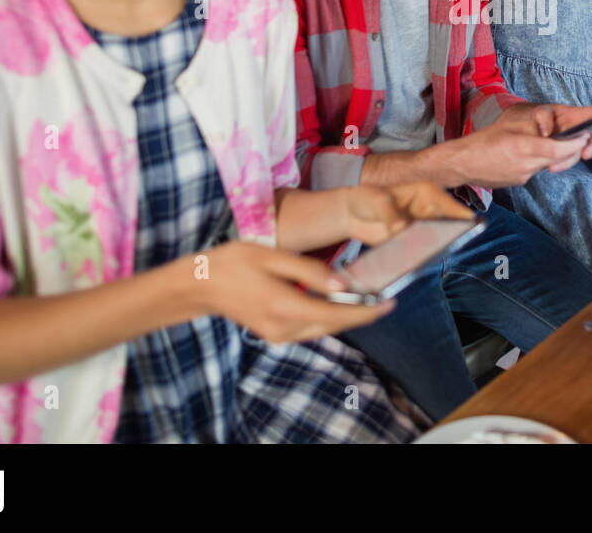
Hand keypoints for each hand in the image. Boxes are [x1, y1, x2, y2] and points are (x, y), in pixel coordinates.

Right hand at [196, 241, 391, 342]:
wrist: (200, 285)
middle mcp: (284, 328)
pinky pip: (311, 327)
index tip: (390, 303)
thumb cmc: (235, 262)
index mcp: (285, 306)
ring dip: (346, 316)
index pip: (337, 314)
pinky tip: (337, 302)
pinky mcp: (276, 335)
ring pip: (324, 328)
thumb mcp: (273, 256)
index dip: (367, 311)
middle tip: (385, 297)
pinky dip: (327, 316)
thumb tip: (345, 286)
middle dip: (362, 313)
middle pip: (335, 325)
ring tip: (367, 298)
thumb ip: (310, 271)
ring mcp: (279, 335)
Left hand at [342, 181, 473, 245]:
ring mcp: (422, 228)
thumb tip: (400, 227)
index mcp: (427, 193)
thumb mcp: (377, 201)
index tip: (471, 227)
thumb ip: (390, 213)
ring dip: (434, 248)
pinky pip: (422, 252)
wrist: (350, 214)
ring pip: (437, 240)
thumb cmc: (366, 198)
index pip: (451, 205)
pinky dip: (421, 257)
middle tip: (447, 244)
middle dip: (450, 236)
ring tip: (427, 254)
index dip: (462, 217)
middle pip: (449, 226)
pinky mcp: (412, 242)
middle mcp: (429, 211)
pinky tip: (414, 261)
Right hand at [447, 103, 591, 187]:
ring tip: (550, 142)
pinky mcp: (520, 181)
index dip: (577, 144)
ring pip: (550, 164)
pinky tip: (528, 153)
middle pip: (560, 159)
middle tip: (579, 141)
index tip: (585, 137)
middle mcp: (526, 164)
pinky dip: (539, 161)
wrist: (462, 163)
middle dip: (573, 150)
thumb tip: (556, 129)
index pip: (560, 148)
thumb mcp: (511, 124)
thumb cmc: (484, 140)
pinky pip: (537, 169)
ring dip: (556, 154)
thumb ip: (536, 126)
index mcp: (524, 146)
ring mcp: (524, 175)